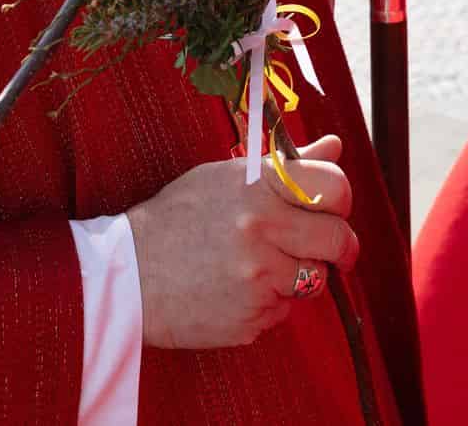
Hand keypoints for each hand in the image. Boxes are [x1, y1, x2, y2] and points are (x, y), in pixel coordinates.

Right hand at [127, 134, 357, 349]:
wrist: (126, 276)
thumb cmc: (176, 219)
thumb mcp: (225, 178)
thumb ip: (285, 167)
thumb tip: (335, 148)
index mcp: (257, 188)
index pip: (333, 188)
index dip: (341, 200)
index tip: (334, 210)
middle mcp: (261, 231)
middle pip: (338, 241)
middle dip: (340, 247)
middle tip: (330, 250)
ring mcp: (257, 279)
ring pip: (314, 281)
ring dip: (299, 276)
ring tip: (260, 267)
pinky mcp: (250, 319)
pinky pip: (283, 312)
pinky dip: (269, 303)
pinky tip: (236, 290)